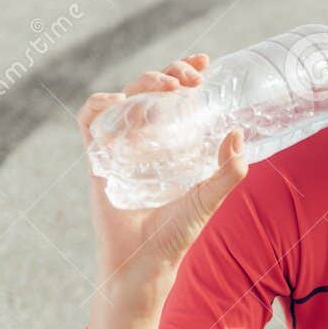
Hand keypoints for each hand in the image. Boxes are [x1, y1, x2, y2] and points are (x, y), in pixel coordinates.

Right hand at [77, 52, 247, 303]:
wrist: (142, 264)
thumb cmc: (174, 236)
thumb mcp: (208, 200)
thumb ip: (228, 172)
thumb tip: (238, 133)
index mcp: (169, 143)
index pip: (174, 96)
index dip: (185, 72)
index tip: (204, 64)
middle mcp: (143, 140)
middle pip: (149, 89)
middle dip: (168, 72)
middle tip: (190, 78)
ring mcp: (119, 148)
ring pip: (123, 97)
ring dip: (142, 83)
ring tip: (167, 88)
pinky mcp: (97, 160)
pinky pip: (89, 121)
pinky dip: (100, 105)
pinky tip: (119, 103)